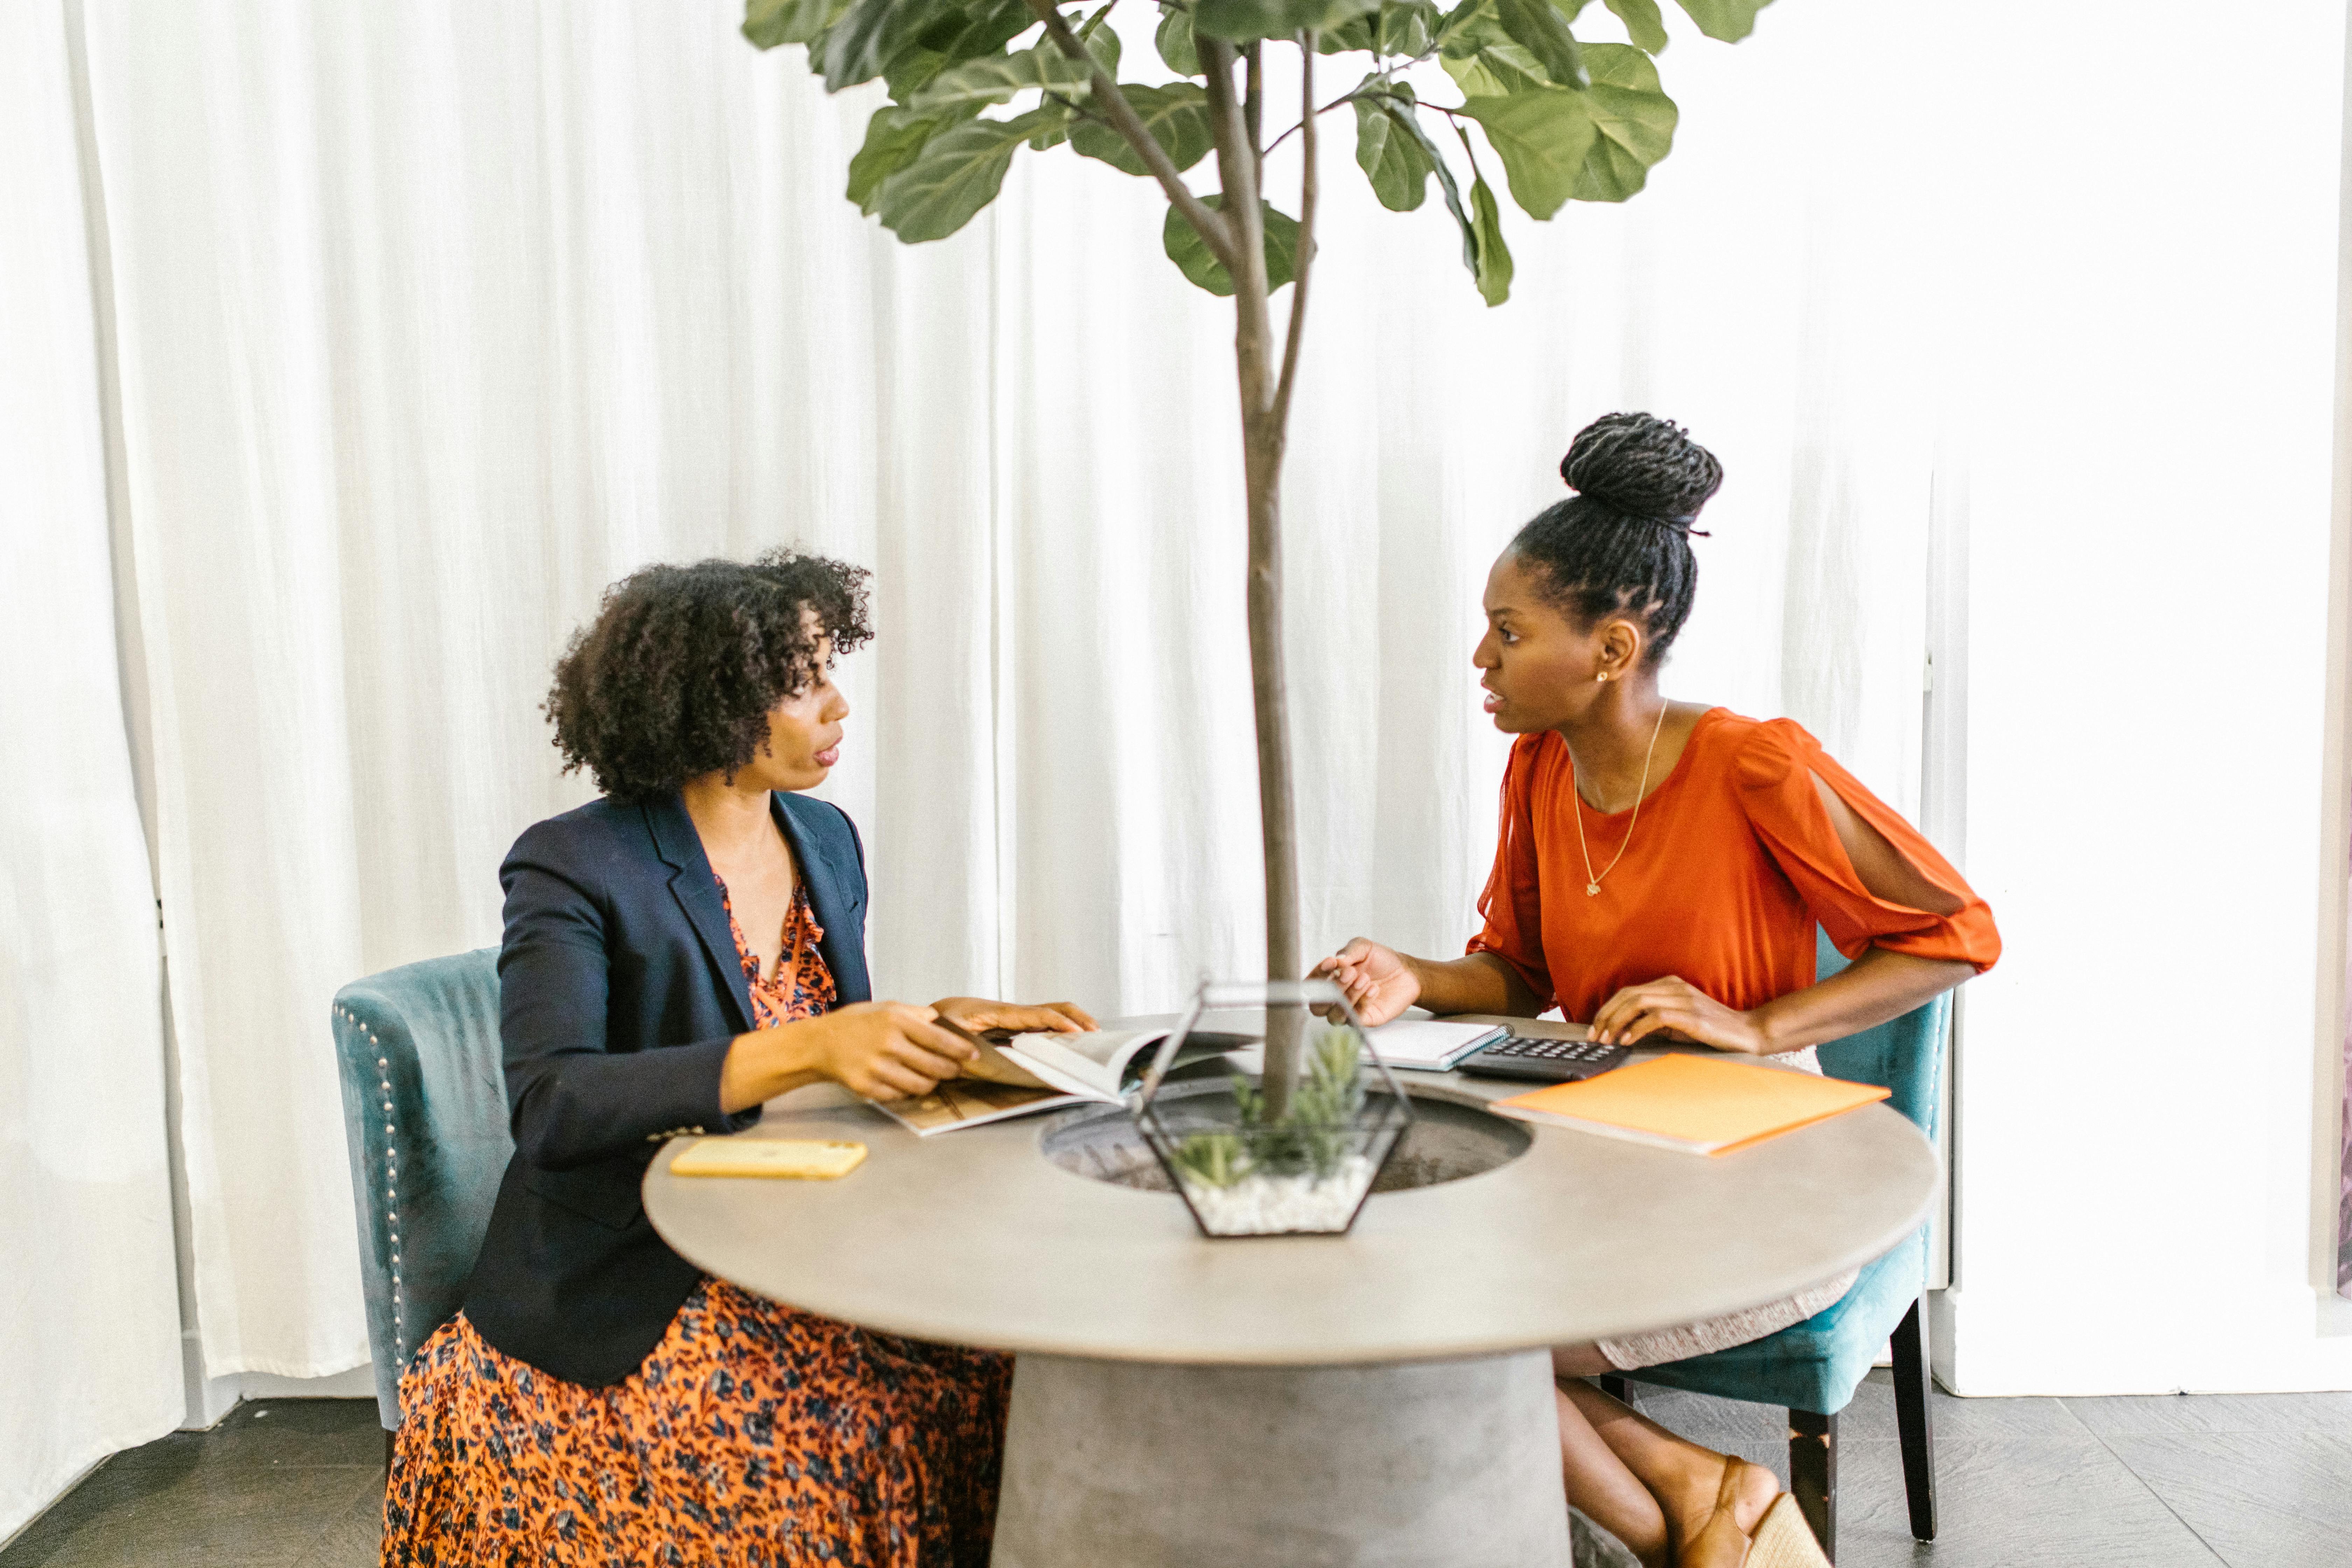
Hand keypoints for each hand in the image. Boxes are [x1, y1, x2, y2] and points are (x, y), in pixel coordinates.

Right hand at [806, 1001, 977, 1098]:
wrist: (820, 1043)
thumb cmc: (856, 1023)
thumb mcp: (887, 1007)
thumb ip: (917, 1014)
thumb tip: (943, 1022)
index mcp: (896, 1021)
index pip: (941, 1040)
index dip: (962, 1050)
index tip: (974, 1055)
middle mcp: (888, 1045)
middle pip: (936, 1067)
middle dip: (952, 1070)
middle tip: (956, 1069)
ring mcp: (877, 1069)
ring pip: (922, 1085)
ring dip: (932, 1083)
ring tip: (931, 1076)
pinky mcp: (868, 1087)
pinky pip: (901, 1095)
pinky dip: (908, 1090)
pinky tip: (906, 1080)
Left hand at [932, 996, 1097, 1035]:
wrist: (931, 1017)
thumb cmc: (938, 1026)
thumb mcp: (948, 1035)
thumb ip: (964, 1046)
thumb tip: (979, 1058)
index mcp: (998, 1012)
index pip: (1036, 1014)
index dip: (1057, 1023)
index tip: (1076, 1033)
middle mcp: (1011, 1011)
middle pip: (1053, 1007)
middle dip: (1077, 1017)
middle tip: (1096, 1033)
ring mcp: (1015, 1017)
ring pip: (1052, 1013)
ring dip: (1073, 1022)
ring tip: (1092, 1037)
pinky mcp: (1014, 1024)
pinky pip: (1044, 1022)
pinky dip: (1061, 1028)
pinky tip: (1070, 1042)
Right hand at [1310, 939, 1420, 1025]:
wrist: (1406, 972)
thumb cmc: (1381, 960)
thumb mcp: (1364, 947)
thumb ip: (1350, 952)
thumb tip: (1337, 961)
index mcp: (1330, 979)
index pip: (1312, 984)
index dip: (1317, 975)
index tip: (1331, 963)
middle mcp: (1335, 998)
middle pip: (1317, 1006)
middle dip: (1333, 988)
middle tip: (1350, 973)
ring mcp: (1348, 1011)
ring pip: (1335, 1016)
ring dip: (1348, 996)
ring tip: (1365, 979)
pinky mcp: (1364, 1020)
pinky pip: (1355, 1018)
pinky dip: (1363, 1003)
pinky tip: (1373, 989)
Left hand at [1588, 976, 1768, 1052]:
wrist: (1747, 1032)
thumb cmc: (1711, 1029)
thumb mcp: (1678, 1021)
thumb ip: (1654, 1019)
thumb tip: (1623, 1031)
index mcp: (1670, 985)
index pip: (1628, 992)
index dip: (1607, 1009)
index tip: (1595, 1028)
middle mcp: (1675, 988)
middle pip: (1628, 995)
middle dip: (1606, 1015)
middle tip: (1595, 1036)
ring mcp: (1684, 1000)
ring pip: (1638, 1002)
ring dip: (1617, 1022)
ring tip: (1607, 1039)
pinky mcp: (1692, 1016)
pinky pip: (1656, 1016)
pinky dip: (1637, 1028)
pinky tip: (1627, 1040)